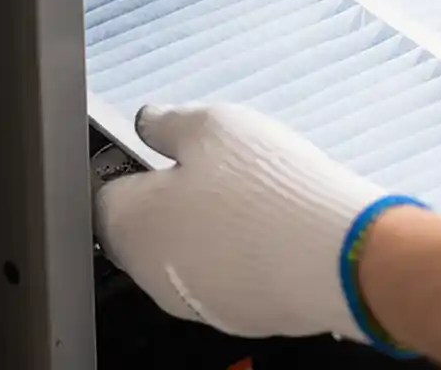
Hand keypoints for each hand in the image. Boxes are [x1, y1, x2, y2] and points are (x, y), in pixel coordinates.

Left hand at [93, 103, 424, 348]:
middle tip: (222, 172)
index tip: (171, 153)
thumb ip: (168, 122)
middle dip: (178, 200)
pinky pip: (228, 279)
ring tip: (255, 201)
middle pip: (149, 228)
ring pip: (190, 255)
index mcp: (129, 224)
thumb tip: (150, 122)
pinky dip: (243, 257)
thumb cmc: (267, 190)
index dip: (140, 166)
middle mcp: (150, 274)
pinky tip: (273, 232)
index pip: (107, 192)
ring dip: (211, 230)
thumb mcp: (211, 124)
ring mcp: (194, 303)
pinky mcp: (237, 318)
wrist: (333, 255)